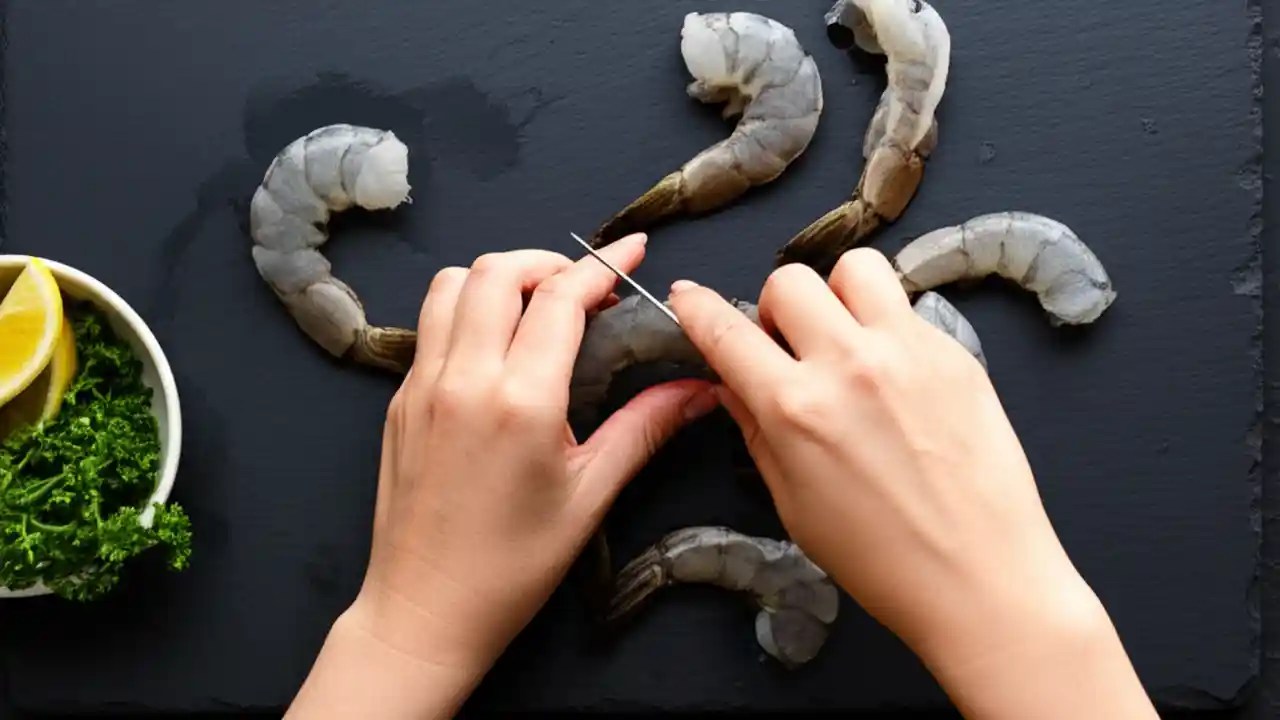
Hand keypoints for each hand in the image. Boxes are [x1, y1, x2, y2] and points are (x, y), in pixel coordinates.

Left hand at [287, 236, 717, 718]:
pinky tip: (496, 344)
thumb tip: (698, 389)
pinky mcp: (399, 401)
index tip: (633, 248)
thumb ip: (644, 428)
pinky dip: (466, 309)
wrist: (423, 610)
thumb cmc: (513, 567)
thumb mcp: (589, 495)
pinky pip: (430, 325)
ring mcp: (421, 385)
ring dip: (499, 277)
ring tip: (537, 304)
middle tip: (584, 287)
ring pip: (452, 285)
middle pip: (498, 271)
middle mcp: (464, 378)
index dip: (603, 265)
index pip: (561, 300)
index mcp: (520, 400)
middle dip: (548, 263)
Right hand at [668, 249, 1156, 719]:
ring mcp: (908, 351)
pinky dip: (888, 328)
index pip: (725, 331)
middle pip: (789, 281)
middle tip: (790, 349)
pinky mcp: (956, 354)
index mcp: (795, 409)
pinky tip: (896, 377)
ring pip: (855, 268)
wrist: (979, 577)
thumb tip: (732, 383)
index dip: (696, 307)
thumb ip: (756, 430)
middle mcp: (848, 365)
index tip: (688, 297)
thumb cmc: (880, 558)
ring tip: (847, 340)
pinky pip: (907, 308)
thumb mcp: (792, 502)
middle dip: (775, 310)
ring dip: (837, 296)